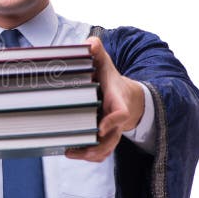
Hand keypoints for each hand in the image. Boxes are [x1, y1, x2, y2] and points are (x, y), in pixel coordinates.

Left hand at [66, 36, 144, 162]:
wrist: (128, 97)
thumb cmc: (111, 81)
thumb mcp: (106, 64)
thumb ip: (98, 52)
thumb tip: (89, 43)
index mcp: (117, 101)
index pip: (120, 113)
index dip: (113, 121)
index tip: (100, 128)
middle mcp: (116, 119)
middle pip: (112, 138)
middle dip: (97, 145)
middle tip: (77, 146)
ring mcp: (112, 131)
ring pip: (106, 149)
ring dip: (89, 154)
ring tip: (70, 152)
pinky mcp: (106, 138)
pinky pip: (101, 152)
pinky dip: (88, 155)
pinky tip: (70, 151)